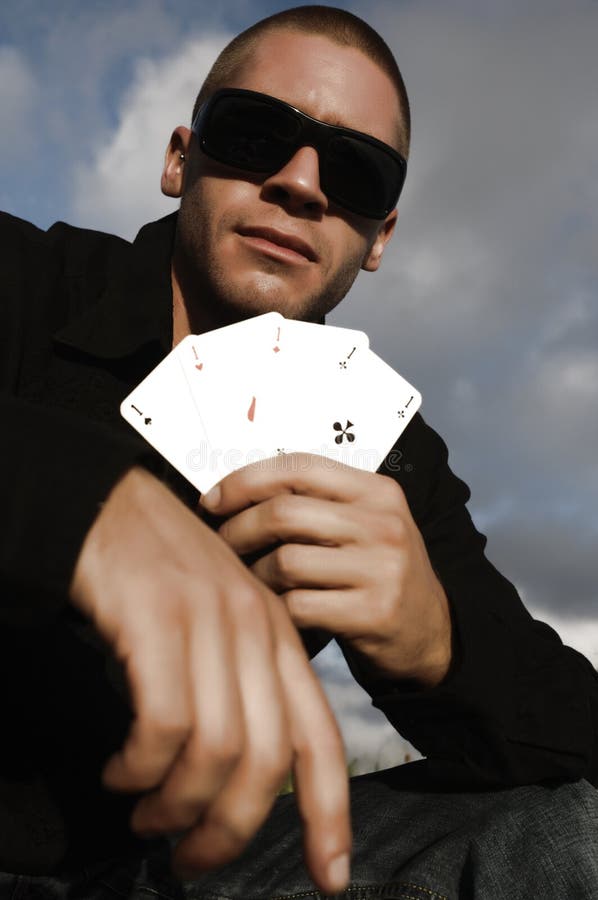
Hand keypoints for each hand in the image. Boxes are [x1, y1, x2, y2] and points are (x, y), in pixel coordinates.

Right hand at [69, 466, 350, 892]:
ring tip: (146, 811)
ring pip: (217, 751)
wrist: (114, 508)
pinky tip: (121, 769)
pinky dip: (141, 765)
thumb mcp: (223, 625)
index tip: (328, 874)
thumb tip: (237, 778)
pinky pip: (163, 723)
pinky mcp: (160, 621)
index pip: (321, 738)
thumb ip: (243, 687)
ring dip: (177, 803)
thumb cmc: (163, 575)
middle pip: (269, 761)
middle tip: (192, 859)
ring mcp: (210, 625)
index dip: (330, 812)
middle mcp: (256, 633)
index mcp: (279, 639)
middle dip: (233, 831)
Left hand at [200, 454, 451, 686]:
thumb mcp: (364, 524)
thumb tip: (233, 494)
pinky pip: (299, 606)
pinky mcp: (374, 613)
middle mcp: (384, 523)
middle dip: (238, 529)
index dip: (246, 480)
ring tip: (253, 582)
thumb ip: (315, 503)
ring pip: (286, 561)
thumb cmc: (377, 570)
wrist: (432, 630)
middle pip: (284, 513)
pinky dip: (276, 609)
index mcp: (377, 490)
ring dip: (256, 575)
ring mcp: (382, 568)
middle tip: (222, 545)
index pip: (299, 466)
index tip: (213, 500)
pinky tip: (275, 610)